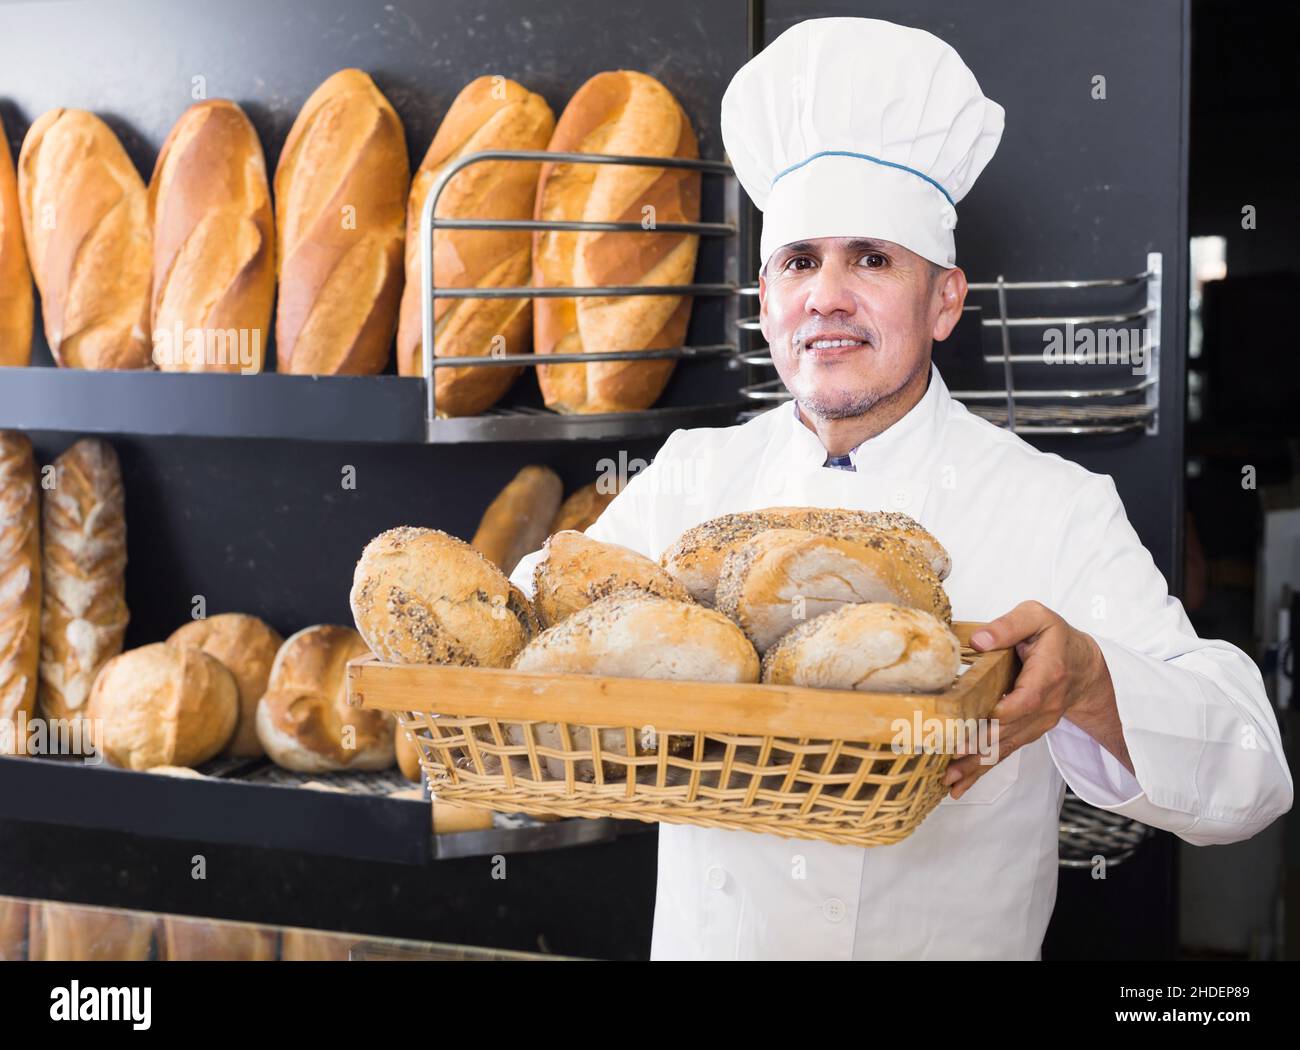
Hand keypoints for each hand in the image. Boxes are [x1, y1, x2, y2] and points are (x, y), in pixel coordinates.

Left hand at [943, 600, 1115, 798]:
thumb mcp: (1036, 617)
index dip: (1005, 713)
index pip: (1027, 699)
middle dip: (981, 747)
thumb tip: (979, 639)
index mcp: (1047, 673)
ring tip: (952, 781)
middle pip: (1011, 730)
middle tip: (951, 762)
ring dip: (978, 765)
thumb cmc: (1054, 637)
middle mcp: (1045, 704)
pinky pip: (1006, 751)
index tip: (980, 726)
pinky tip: (963, 783)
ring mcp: (1038, 722)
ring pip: (1007, 747)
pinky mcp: (1028, 731)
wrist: (1084, 666)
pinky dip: (984, 768)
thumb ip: (1010, 625)